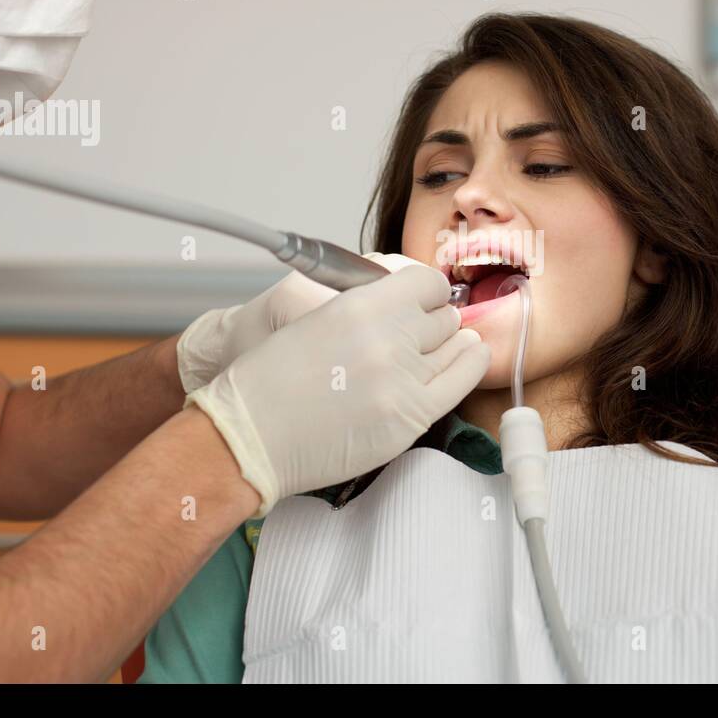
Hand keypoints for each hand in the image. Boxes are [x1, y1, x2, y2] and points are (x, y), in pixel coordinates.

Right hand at [186, 263, 488, 515]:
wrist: (251, 435)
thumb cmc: (274, 376)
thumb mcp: (314, 311)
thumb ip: (368, 298)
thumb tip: (416, 291)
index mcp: (361, 305)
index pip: (428, 282)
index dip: (426, 291)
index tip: (422, 299)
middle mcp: (388, 339)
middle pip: (443, 316)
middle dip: (434, 320)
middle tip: (419, 331)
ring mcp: (403, 381)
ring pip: (457, 346)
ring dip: (450, 344)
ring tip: (441, 347)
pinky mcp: (410, 418)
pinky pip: (461, 381)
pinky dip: (467, 365)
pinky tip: (465, 359)